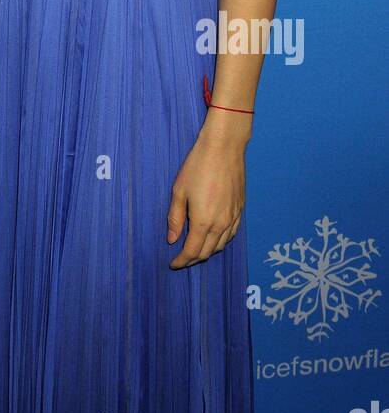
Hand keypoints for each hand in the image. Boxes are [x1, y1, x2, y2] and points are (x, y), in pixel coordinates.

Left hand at [166, 134, 244, 268]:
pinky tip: (214, 237)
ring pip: (222, 245)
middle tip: (182, 259)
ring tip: (196, 249)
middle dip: (194, 259)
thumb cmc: (198, 166)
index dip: (182, 261)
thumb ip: (175, 218)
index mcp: (203, 221)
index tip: (173, 264)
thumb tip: (172, 239)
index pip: (193, 251)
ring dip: (208, 251)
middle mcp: (221, 224)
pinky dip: (221, 241)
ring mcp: (234, 217)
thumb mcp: (179, 191)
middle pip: (208, 252)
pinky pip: (232, 234)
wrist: (224, 148)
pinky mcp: (241, 209)